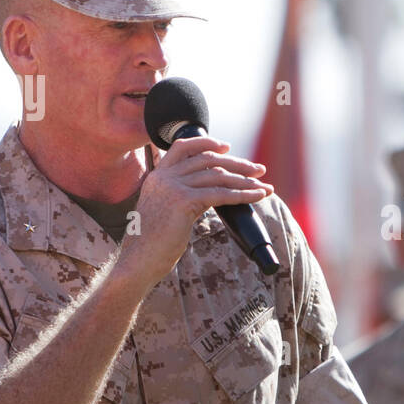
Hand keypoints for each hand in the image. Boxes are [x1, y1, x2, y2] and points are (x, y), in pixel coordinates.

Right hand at [114, 136, 272, 290]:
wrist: (138, 261)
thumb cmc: (152, 243)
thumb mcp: (164, 211)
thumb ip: (180, 196)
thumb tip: (208, 193)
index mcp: (157, 176)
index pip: (183, 147)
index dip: (207, 143)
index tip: (227, 147)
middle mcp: (164, 177)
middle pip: (207, 159)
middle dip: (237, 164)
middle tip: (259, 170)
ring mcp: (172, 187)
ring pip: (218, 176)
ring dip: (246, 181)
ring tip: (265, 186)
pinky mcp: (183, 201)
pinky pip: (221, 194)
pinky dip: (243, 194)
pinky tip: (257, 196)